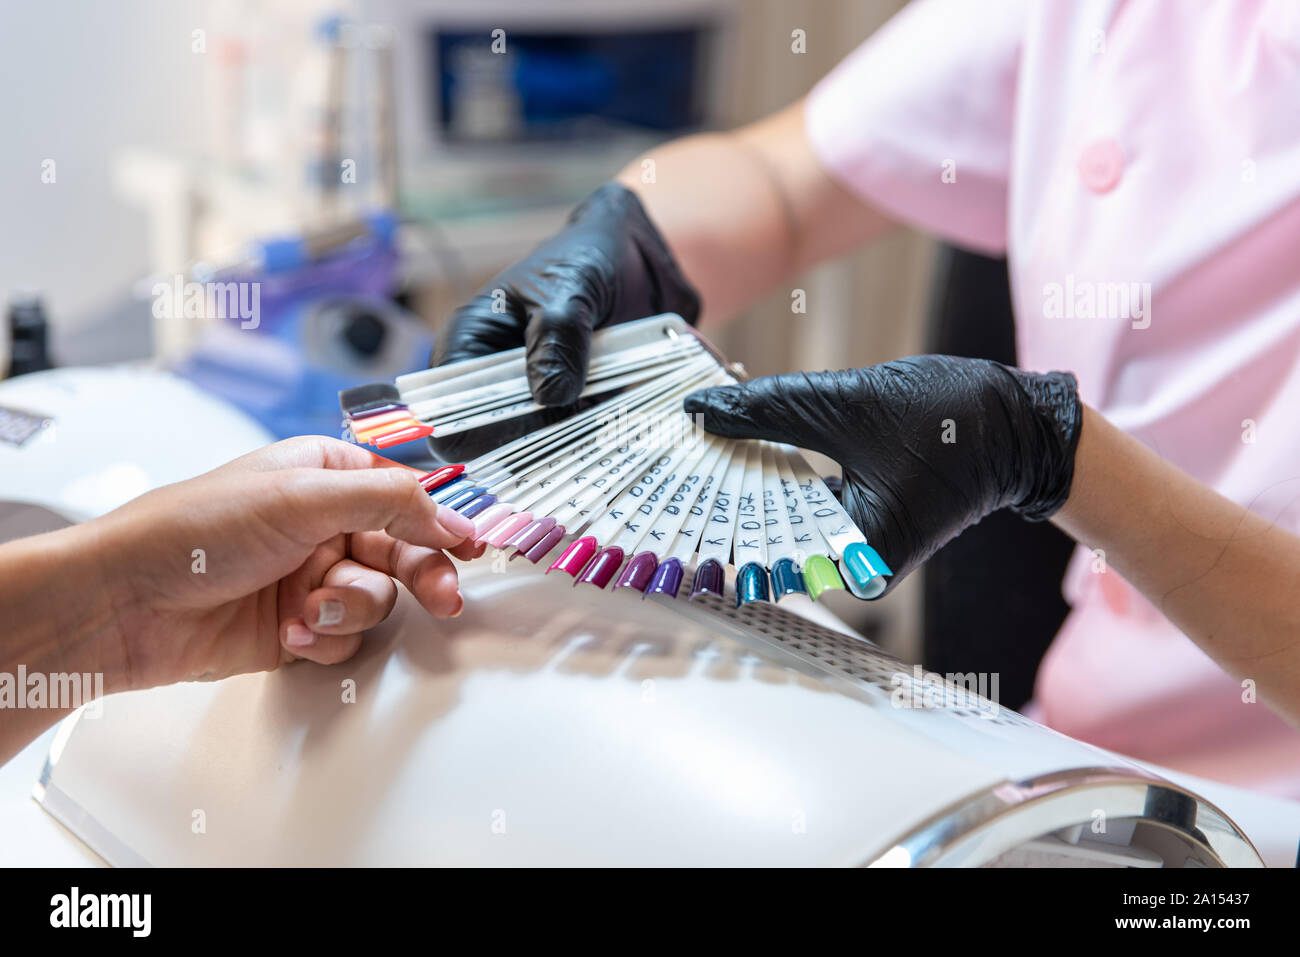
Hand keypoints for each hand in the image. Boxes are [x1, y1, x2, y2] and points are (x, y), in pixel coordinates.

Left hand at [88, 436, 482, 688]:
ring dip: (350, 608)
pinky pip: (345, 638)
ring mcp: (309, 578)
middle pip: (404, 551)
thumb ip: (389, 501)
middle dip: (420, 575)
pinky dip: (324, 639)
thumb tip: (448, 516)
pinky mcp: (297, 627)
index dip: (440, 520)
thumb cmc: (192, 532)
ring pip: (377, 600)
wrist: (127, 605)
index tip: (470, 545)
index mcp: (323, 475)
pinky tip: (289, 631)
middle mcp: (321, 525)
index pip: (405, 494)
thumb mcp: (302, 496)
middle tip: (441, 596)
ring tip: (311, 608)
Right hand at [428, 181, 699, 459]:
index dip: (476, 431)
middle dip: (531, 441)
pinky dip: (594, 435)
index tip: (527, 427)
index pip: (447, 412)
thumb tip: (550, 396)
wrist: (636, 260)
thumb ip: (557, 338)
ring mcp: (531, 398)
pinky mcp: (568, 409)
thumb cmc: (586, 259)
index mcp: (468, 345)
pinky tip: (617, 409)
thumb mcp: (570, 288)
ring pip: (535, 448)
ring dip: (570, 439)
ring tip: (602, 405)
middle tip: (575, 419)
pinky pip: (573, 441)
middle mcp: (492, 380)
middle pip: (490, 440)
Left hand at [683, 356, 1082, 594]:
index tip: (652, 495)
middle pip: (761, 533)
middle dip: (712, 492)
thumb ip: (767, 409)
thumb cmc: (951, 419)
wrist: (1021, 423)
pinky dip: (768, 476)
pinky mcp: (855, 523)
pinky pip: (796, 503)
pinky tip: (730, 444)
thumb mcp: (846, 405)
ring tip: (684, 447)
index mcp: (856, 562)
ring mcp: (854, 549)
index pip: (756, 548)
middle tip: (656, 461)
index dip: (702, 515)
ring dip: (736, 480)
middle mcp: (852, 569)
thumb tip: (698, 407)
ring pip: (775, 516)